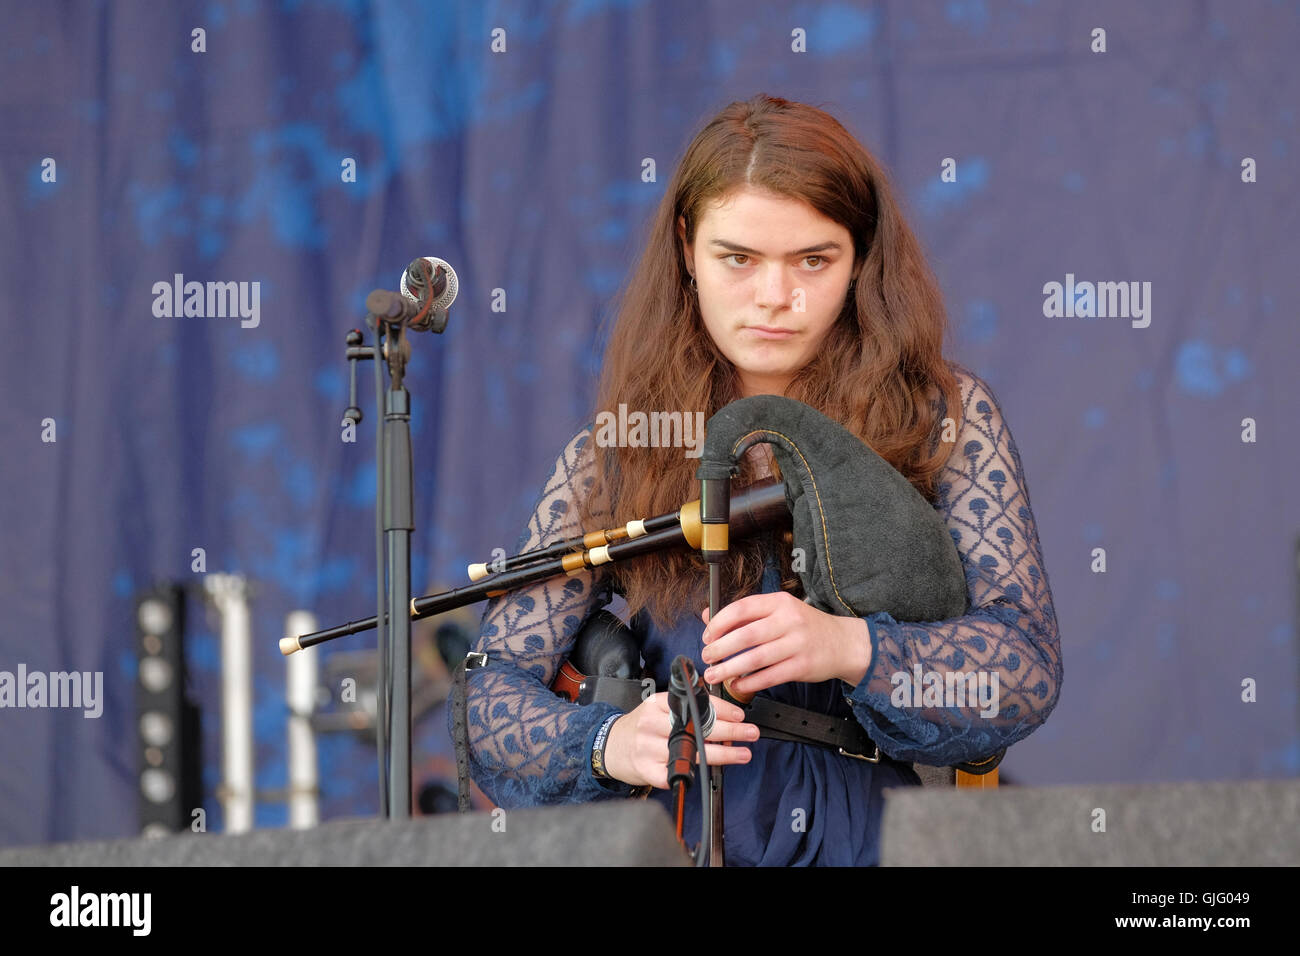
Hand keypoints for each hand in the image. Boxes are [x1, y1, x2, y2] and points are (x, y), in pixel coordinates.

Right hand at [603, 692, 757, 788]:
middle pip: (698, 727)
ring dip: (723, 754)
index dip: (721, 709)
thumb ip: (683, 706)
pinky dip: (695, 775)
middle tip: (750, 732)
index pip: (695, 703)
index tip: (739, 715)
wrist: (610, 746)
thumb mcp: (657, 707)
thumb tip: (721, 710)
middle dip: (730, 731)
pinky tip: (710, 774)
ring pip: (693, 752)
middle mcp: (652, 724)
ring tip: (743, 753)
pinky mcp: (647, 769)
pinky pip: (677, 774)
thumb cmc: (640, 727)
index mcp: (657, 704)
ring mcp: (649, 748)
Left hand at [699, 591, 871, 694]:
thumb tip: (708, 617)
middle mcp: (789, 620)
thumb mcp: (779, 611)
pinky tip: (737, 685)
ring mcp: (797, 644)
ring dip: (729, 669)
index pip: (741, 609)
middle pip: (745, 636)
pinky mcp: (802, 666)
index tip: (707, 636)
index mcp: (779, 602)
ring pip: (755, 659)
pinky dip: (749, 683)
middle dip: (719, 649)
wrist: (843, 643)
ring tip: (714, 674)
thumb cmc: (806, 626)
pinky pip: (769, 676)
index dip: (719, 623)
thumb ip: (745, 614)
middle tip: (706, 657)